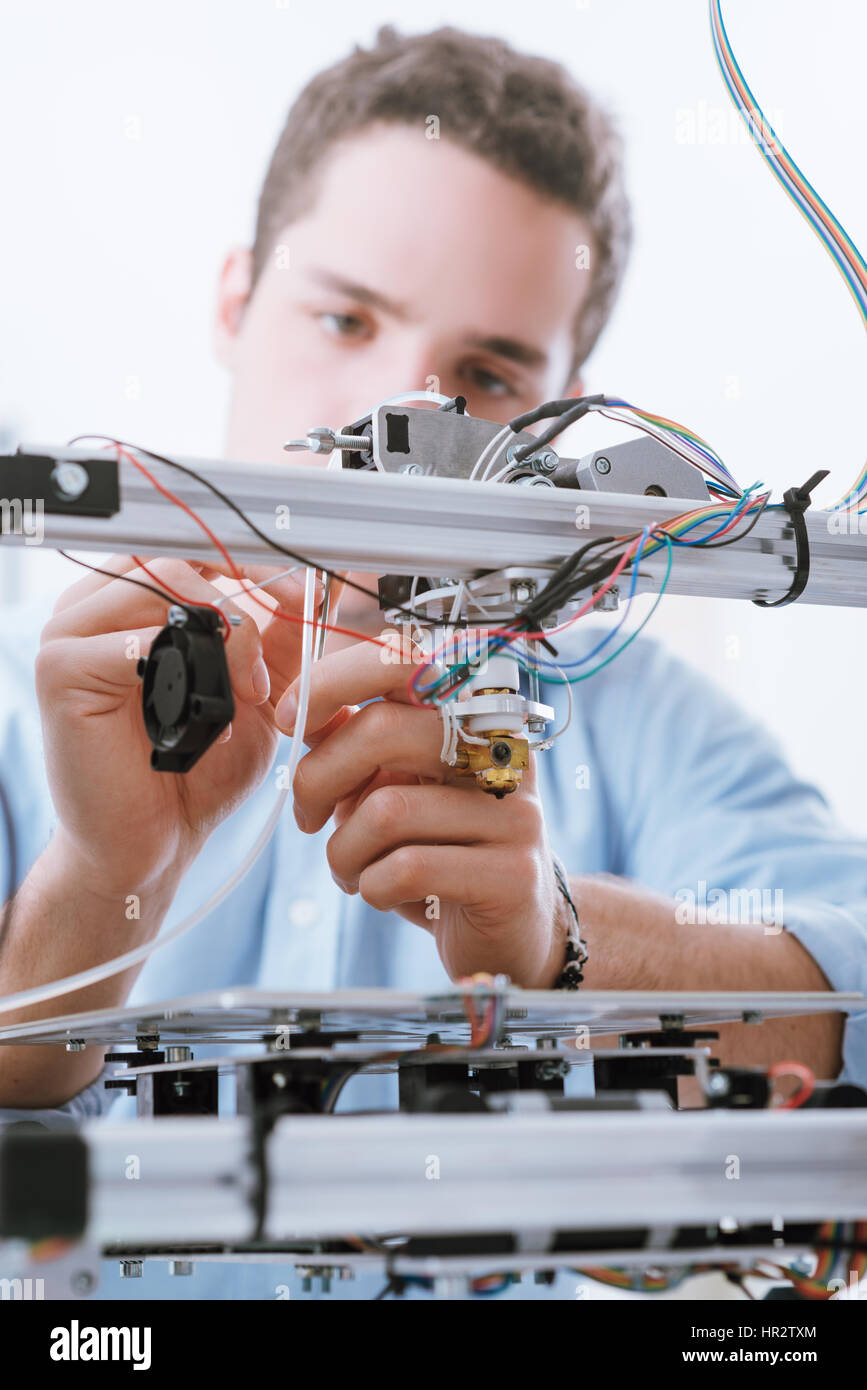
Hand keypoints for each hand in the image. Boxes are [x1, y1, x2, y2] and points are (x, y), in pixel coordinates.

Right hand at [36, 556, 321, 895]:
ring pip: (160, 586)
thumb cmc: (196, 769)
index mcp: (131, 600)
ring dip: (221, 638)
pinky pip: (133, 641)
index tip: (299, 594)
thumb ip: (277, 634)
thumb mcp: (255, 688)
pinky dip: (185, 675)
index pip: (191, 543)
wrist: (153, 843)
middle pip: (178, 556)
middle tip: (270, 664)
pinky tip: (205, 717)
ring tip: (245, 695)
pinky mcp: (59, 672)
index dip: (249, 560)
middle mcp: (93, 607)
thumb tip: (316, 578)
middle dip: (243, 602)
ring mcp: (68, 634)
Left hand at [276, 637, 568, 986]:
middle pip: (382, 731)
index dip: (333, 680)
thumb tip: (303, 709)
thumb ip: (356, 742)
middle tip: (308, 816)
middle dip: (318, 780)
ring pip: (386, 811)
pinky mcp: (513, 873)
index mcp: (475, 714)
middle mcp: (504, 751)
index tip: (290, 722)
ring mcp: (516, 811)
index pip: (405, 660)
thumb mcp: (395, 786)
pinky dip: (372, 887)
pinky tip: (382, 894)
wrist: (510, 929)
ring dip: (343, 851)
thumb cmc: (441, 848)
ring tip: (349, 869)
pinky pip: (408, 869)